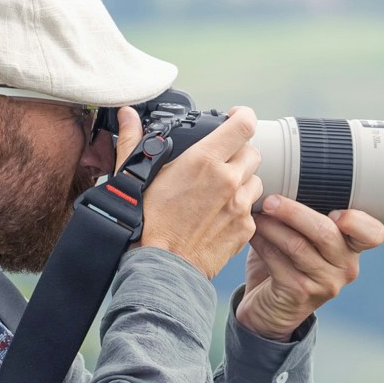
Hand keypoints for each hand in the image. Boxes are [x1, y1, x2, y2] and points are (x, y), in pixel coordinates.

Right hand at [139, 108, 261, 282]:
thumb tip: (127, 115)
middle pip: (252, 151)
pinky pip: (252, 210)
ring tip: (219, 192)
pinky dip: (240, 209)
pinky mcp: (245, 228)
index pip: (244, 124)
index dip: (242, 116)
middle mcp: (228, 179)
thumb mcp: (135, 175)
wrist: (161, 267)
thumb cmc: (146, 224)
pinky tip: (219, 216)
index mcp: (204, 160)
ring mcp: (240, 205)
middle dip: (239, 153)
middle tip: (221, 162)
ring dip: (243, 181)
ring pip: (256, 180)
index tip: (234, 118)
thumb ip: (133, 139)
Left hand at [235, 196, 383, 338]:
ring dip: (273, 226)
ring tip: (255, 211)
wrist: (269, 308)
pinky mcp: (300, 294)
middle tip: (270, 200)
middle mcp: (346, 266)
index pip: (373, 234)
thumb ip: (304, 213)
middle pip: (326, 233)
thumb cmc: (285, 262)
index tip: (337, 212)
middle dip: (295, 212)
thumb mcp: (302, 236)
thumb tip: (283, 174)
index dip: (358, 222)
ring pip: (298, 246)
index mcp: (353, 247)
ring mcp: (325, 284)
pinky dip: (262, 243)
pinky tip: (251, 231)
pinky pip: (278, 262)